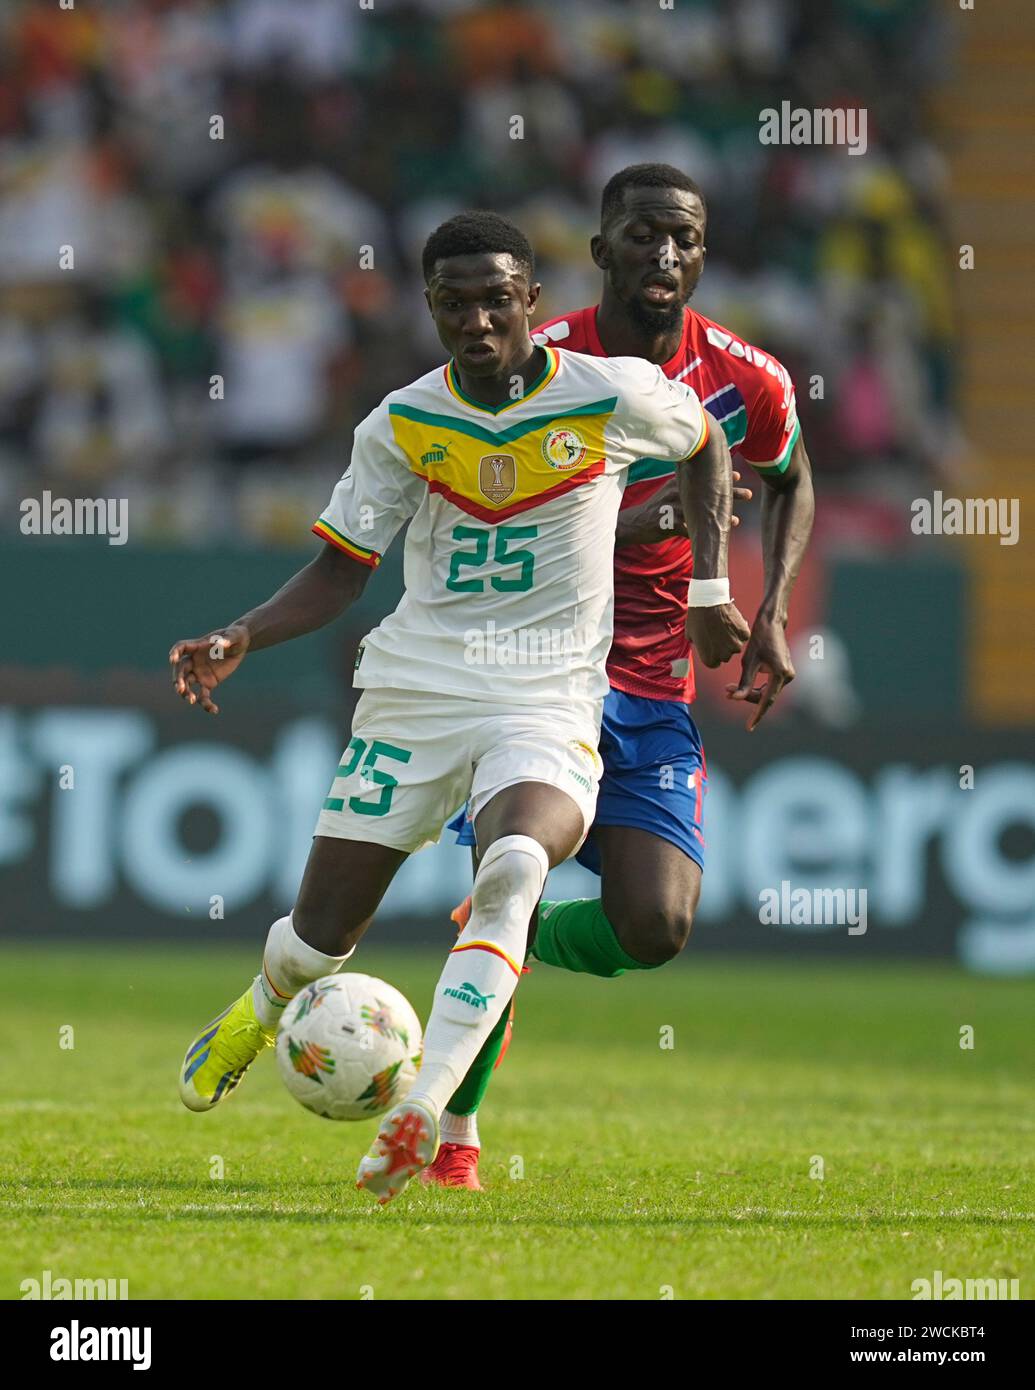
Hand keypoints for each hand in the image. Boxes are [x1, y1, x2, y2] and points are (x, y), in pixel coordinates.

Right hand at [169, 623, 249, 714]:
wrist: (240, 645)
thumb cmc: (235, 635)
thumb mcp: (234, 635)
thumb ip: (227, 639)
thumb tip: (222, 644)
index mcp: (197, 646)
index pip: (181, 647)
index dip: (175, 653)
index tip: (172, 659)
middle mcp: (194, 660)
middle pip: (180, 670)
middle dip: (178, 679)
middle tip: (180, 689)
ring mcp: (199, 673)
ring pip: (187, 684)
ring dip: (186, 693)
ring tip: (192, 700)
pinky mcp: (208, 683)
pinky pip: (203, 695)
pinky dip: (206, 704)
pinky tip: (214, 710)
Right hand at [617, 471, 752, 545]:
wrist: (635, 524)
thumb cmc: (655, 509)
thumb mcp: (667, 492)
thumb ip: (683, 486)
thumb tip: (701, 482)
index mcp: (678, 484)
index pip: (703, 477)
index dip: (721, 476)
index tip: (738, 477)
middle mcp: (677, 493)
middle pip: (708, 492)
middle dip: (730, 493)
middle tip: (748, 494)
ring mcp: (673, 508)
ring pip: (703, 512)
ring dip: (721, 515)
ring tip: (737, 520)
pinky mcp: (669, 524)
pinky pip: (691, 529)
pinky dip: (706, 532)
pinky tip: (720, 534)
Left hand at [685, 601, 750, 667]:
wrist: (708, 602)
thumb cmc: (697, 619)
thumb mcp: (691, 636)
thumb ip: (699, 646)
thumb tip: (703, 646)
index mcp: (709, 660)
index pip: (715, 663)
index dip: (713, 653)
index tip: (712, 644)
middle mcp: (724, 656)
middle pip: (726, 655)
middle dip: (723, 647)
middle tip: (718, 633)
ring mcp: (736, 645)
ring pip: (736, 645)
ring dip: (733, 638)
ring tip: (725, 626)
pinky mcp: (745, 635)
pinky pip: (744, 635)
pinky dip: (740, 630)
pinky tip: (732, 621)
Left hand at [725, 614, 794, 729]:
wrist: (772, 623)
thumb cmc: (759, 640)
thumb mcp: (748, 662)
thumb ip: (744, 683)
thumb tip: (737, 699)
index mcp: (781, 675)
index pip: (767, 701)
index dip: (757, 715)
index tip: (749, 727)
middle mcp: (787, 676)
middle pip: (764, 696)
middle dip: (746, 697)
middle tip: (727, 692)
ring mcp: (787, 674)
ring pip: (766, 692)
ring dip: (749, 692)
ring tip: (729, 688)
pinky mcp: (783, 672)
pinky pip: (768, 685)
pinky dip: (755, 686)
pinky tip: (739, 685)